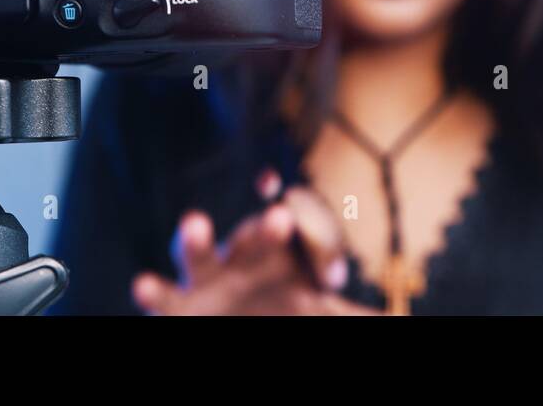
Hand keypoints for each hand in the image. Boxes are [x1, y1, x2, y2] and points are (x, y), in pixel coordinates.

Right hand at [133, 186, 378, 315]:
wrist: (233, 325)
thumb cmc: (277, 309)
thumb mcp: (315, 310)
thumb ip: (351, 314)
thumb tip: (400, 317)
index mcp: (278, 254)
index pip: (289, 230)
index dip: (298, 226)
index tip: (303, 226)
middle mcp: (240, 258)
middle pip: (250, 237)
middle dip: (263, 230)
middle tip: (279, 217)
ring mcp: (206, 280)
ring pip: (199, 253)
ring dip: (195, 237)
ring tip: (195, 221)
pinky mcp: (178, 306)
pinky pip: (162, 295)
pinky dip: (152, 290)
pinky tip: (142, 283)